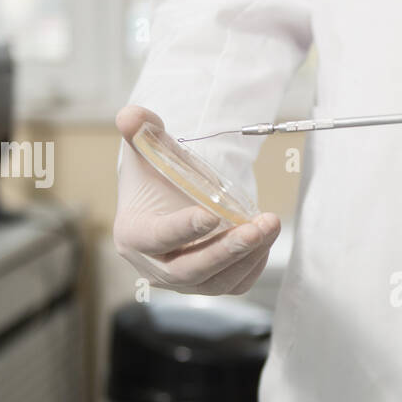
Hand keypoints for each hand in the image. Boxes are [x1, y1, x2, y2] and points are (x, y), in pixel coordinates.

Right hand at [114, 105, 279, 294]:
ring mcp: (183, 282)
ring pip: (217, 281)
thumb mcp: (146, 151)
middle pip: (190, 269)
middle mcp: (155, 268)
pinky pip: (236, 284)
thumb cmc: (157, 177)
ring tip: (270, 225)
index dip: (183, 229)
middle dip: (227, 250)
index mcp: (133, 236)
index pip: (158, 237)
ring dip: (248, 255)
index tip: (212, 215)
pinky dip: (255, 264)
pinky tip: (266, 237)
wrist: (172, 201)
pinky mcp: (209, 286)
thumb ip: (139, 131)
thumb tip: (131, 116)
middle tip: (256, 228)